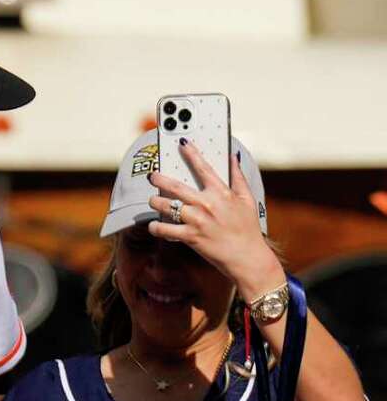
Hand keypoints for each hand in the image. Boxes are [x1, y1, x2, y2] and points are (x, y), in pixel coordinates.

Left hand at [147, 142, 284, 297]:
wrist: (248, 257)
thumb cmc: (248, 228)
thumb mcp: (248, 199)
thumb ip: (238, 177)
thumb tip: (234, 157)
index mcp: (221, 193)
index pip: (204, 168)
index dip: (192, 154)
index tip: (182, 144)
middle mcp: (207, 204)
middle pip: (176, 186)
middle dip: (160, 179)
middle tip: (152, 176)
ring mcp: (197, 220)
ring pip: (165, 207)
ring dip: (155, 203)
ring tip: (152, 202)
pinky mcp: (191, 236)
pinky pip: (165, 230)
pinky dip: (156, 228)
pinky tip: (154, 226)